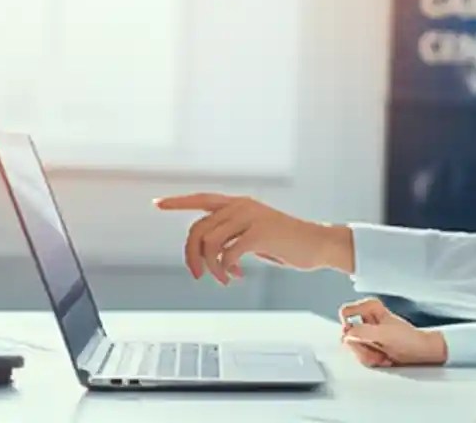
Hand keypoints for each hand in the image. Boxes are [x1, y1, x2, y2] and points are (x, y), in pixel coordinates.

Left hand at [154, 193, 349, 283]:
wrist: (317, 243)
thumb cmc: (285, 242)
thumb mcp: (253, 234)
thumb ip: (232, 235)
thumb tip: (208, 251)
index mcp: (239, 204)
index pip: (201, 199)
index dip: (178, 202)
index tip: (157, 204)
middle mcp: (242, 206)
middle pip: (198, 229)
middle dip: (191, 255)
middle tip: (198, 274)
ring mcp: (251, 217)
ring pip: (210, 243)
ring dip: (212, 267)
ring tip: (223, 277)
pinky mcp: (260, 232)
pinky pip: (228, 254)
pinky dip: (226, 269)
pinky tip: (237, 275)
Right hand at [337, 297, 446, 366]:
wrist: (422, 352)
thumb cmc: (409, 339)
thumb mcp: (383, 334)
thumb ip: (362, 332)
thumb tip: (346, 334)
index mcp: (371, 308)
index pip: (345, 312)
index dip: (348, 324)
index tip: (356, 332)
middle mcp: (368, 320)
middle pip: (348, 334)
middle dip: (361, 346)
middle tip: (375, 348)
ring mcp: (369, 334)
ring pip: (354, 347)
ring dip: (368, 355)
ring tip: (383, 354)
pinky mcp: (372, 347)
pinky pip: (361, 355)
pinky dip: (372, 360)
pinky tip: (383, 359)